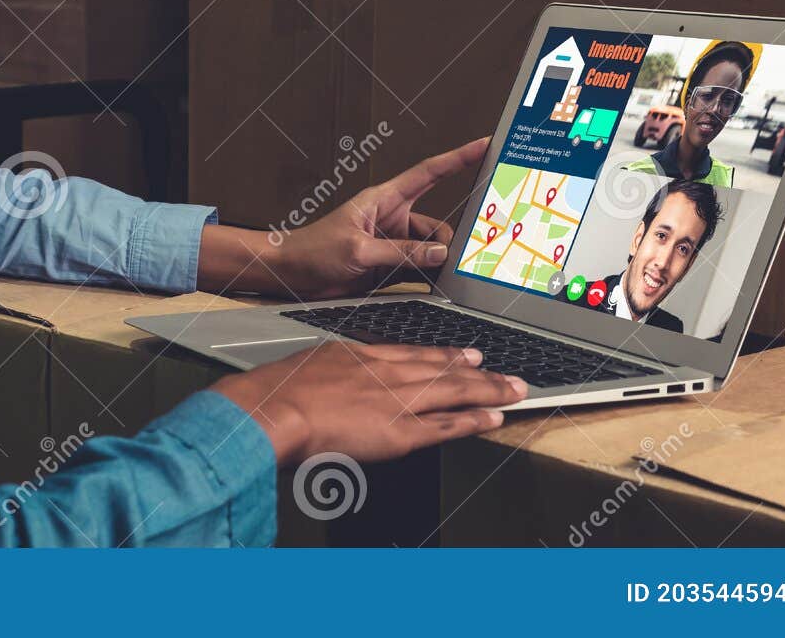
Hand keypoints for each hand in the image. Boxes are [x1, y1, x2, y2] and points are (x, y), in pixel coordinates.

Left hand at [197, 137, 489, 299]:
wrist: (290, 275)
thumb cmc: (313, 250)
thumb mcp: (358, 250)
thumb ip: (401, 253)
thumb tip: (440, 253)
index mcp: (384, 199)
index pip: (430, 173)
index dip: (459, 158)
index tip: (485, 145)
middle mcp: (393, 218)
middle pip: (437, 225)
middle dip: (448, 242)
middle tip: (457, 260)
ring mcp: (393, 243)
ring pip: (431, 250)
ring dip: (438, 264)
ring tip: (442, 279)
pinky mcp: (389, 266)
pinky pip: (420, 269)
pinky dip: (430, 278)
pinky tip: (438, 288)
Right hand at [211, 342, 525, 464]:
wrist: (271, 409)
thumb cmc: (276, 393)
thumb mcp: (303, 369)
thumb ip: (326, 377)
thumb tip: (329, 387)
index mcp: (359, 356)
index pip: (412, 354)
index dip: (442, 355)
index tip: (464, 354)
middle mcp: (384, 372)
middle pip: (440, 369)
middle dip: (476, 371)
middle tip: (504, 371)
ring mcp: (395, 400)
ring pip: (453, 392)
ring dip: (487, 390)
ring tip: (513, 389)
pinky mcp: (398, 431)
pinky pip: (445, 425)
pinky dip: (473, 420)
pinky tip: (494, 417)